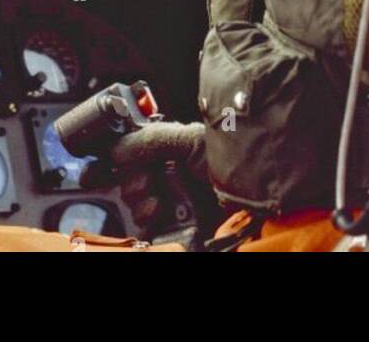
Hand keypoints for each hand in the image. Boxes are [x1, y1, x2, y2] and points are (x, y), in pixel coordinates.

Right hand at [107, 121, 218, 239]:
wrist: (252, 190)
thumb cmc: (227, 157)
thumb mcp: (188, 139)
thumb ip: (150, 140)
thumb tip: (115, 151)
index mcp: (166, 151)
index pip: (129, 156)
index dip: (120, 161)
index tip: (116, 166)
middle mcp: (165, 176)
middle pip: (128, 183)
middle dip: (135, 183)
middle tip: (151, 181)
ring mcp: (170, 202)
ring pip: (135, 207)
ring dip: (142, 204)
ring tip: (160, 201)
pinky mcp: (175, 226)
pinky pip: (148, 229)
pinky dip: (149, 223)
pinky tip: (162, 213)